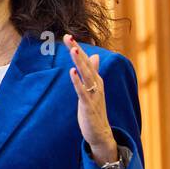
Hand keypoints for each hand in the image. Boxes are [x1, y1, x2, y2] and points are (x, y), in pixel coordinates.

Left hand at [64, 33, 114, 154]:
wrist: (101, 133)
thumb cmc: (95, 109)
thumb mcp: (93, 88)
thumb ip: (94, 72)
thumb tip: (95, 56)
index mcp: (96, 81)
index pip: (86, 61)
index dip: (78, 49)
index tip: (68, 36)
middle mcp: (97, 85)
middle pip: (86, 65)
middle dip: (77, 50)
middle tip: (68, 36)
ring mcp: (94, 95)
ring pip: (86, 75)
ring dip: (79, 62)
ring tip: (73, 49)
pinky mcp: (88, 106)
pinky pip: (82, 91)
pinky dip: (77, 81)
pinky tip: (71, 72)